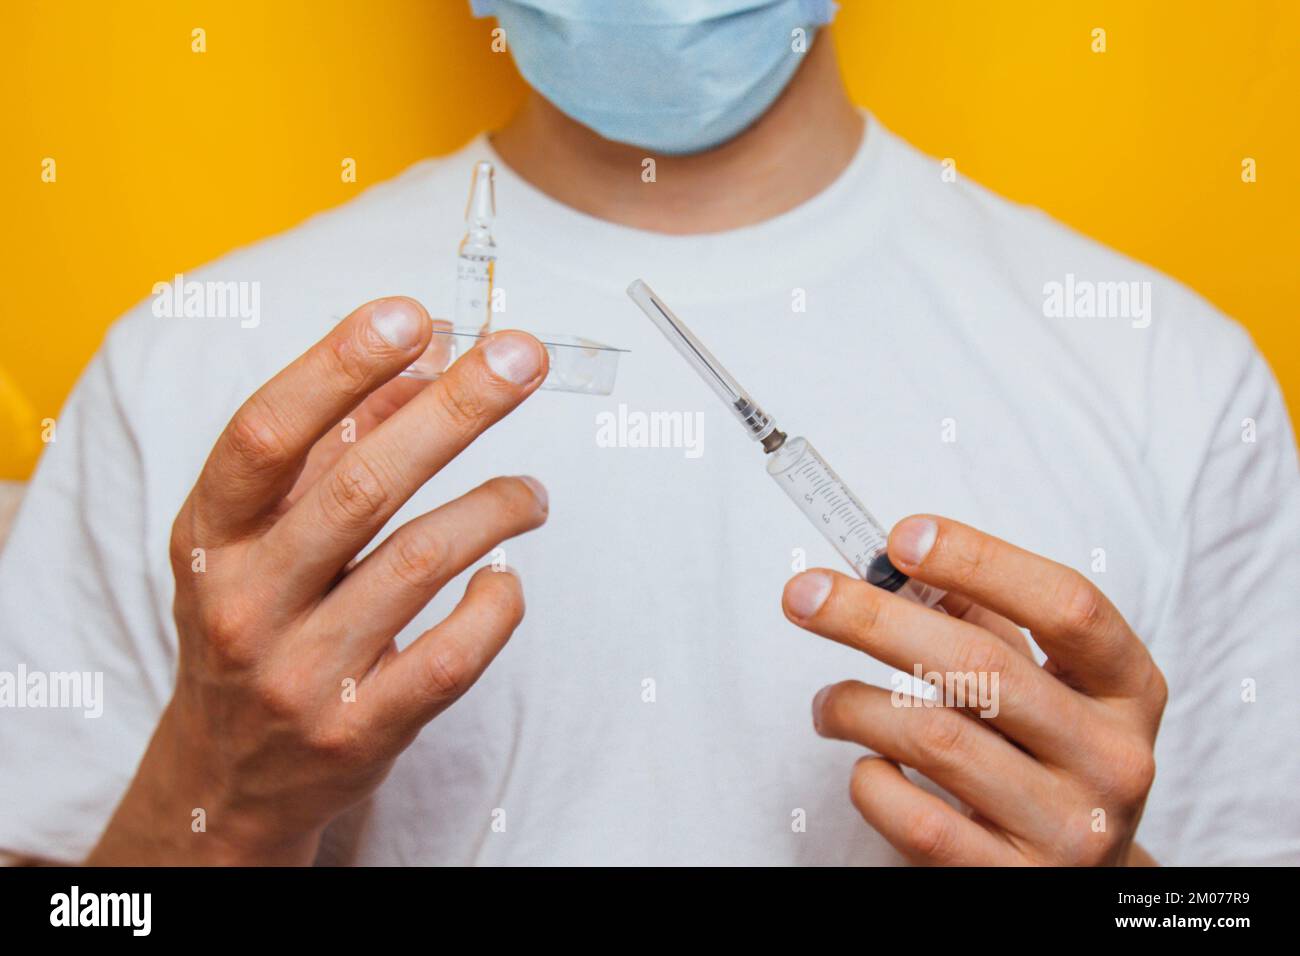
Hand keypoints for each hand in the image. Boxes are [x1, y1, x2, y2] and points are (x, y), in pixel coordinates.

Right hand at [89, 297, 549, 864]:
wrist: (226, 777)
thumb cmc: (254, 623)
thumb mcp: (263, 534)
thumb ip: (337, 444)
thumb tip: (428, 355)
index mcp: (209, 537)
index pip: (268, 434)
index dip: (339, 366)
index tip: (412, 314)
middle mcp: (244, 602)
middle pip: (360, 485)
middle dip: (455, 409)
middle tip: (521, 358)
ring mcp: (302, 672)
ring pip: (422, 561)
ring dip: (497, 506)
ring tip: (531, 492)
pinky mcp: (361, 729)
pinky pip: (454, 653)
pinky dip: (497, 603)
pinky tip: (506, 579)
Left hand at [782, 516, 1167, 865]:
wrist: (1080, 884)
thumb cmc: (1049, 762)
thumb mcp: (1047, 687)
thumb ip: (987, 621)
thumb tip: (898, 559)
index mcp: (1128, 690)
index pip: (1067, 605)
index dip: (981, 561)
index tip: (901, 537)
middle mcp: (1113, 759)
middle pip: (983, 665)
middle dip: (876, 619)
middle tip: (806, 595)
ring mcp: (1071, 829)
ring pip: (936, 739)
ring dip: (855, 704)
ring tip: (826, 703)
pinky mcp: (1016, 884)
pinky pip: (917, 820)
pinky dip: (871, 782)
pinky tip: (867, 767)